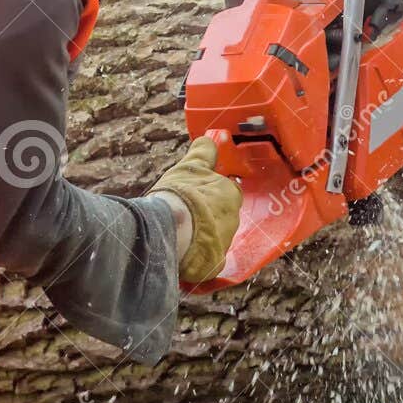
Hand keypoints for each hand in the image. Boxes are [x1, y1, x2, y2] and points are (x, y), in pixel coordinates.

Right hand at [148, 136, 241, 282]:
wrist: (170, 227)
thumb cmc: (179, 193)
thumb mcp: (189, 167)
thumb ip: (202, 154)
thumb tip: (210, 138)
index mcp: (229, 193)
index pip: (227, 191)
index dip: (212, 194)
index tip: (199, 196)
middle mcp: (232, 218)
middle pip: (222, 216)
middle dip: (208, 217)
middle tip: (187, 216)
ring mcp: (225, 242)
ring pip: (216, 238)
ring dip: (203, 237)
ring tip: (181, 236)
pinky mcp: (214, 263)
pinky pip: (210, 262)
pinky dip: (201, 260)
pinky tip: (187, 256)